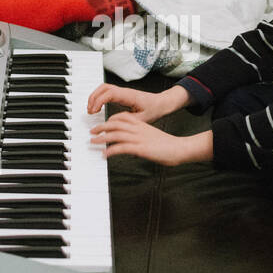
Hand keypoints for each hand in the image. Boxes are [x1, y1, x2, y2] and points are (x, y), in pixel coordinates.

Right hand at [86, 83, 188, 123]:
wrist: (161, 104)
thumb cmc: (154, 109)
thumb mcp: (142, 119)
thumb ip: (127, 121)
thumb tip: (112, 123)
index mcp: (129, 96)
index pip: (109, 93)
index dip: (99, 101)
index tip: (94, 111)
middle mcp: (124, 92)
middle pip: (103, 88)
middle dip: (93, 98)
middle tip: (89, 110)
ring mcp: (122, 92)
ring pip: (104, 88)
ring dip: (95, 96)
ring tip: (91, 109)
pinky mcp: (121, 95)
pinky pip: (107, 92)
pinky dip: (99, 98)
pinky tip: (98, 108)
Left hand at [89, 112, 212, 164]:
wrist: (180, 148)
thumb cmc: (168, 145)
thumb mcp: (152, 137)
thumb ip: (141, 137)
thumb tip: (131, 146)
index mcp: (142, 124)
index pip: (122, 117)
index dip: (110, 119)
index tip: (103, 124)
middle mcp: (138, 129)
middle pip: (115, 124)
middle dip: (101, 127)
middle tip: (92, 132)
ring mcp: (139, 138)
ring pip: (115, 134)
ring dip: (102, 138)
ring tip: (94, 142)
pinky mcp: (140, 148)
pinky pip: (121, 148)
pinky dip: (111, 151)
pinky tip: (105, 155)